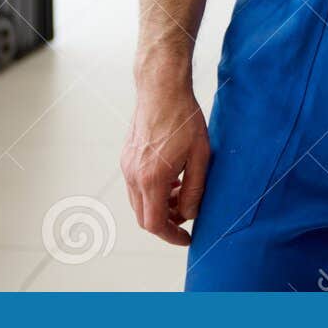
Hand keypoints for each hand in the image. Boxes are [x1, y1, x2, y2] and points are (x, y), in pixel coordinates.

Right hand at [121, 80, 209, 245]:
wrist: (161, 89)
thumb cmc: (184, 119)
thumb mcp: (200, 156)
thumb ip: (195, 190)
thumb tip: (189, 214)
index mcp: (152, 179)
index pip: (155, 224)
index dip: (172, 236)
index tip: (187, 238)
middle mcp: (133, 175)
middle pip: (144, 217)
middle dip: (167, 223)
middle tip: (187, 216)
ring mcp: (127, 166)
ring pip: (139, 202)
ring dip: (160, 206)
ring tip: (183, 195)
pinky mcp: (127, 158)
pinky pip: (136, 186)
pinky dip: (153, 192)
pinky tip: (172, 179)